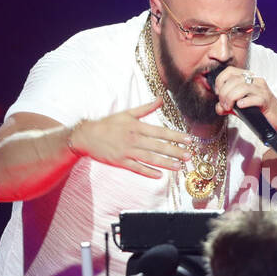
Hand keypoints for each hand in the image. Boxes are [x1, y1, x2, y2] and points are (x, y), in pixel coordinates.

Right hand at [72, 97, 191, 178]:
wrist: (87, 136)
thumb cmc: (108, 124)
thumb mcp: (127, 113)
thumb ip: (146, 108)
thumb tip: (161, 99)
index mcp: (137, 126)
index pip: (161, 132)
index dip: (176, 136)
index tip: (189, 140)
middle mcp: (134, 139)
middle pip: (158, 146)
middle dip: (175, 151)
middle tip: (189, 155)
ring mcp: (127, 151)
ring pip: (150, 158)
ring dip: (165, 163)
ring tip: (179, 166)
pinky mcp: (120, 161)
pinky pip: (136, 167)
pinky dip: (148, 171)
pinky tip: (159, 175)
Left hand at [212, 67, 276, 135]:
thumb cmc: (259, 112)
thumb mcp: (239, 107)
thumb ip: (227, 106)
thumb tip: (219, 107)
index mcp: (249, 78)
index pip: (230, 71)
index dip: (220, 81)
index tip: (217, 93)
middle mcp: (255, 81)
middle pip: (233, 80)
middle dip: (224, 93)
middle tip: (223, 104)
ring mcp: (262, 90)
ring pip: (241, 87)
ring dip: (230, 98)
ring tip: (229, 107)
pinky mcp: (266, 100)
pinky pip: (253, 98)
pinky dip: (244, 102)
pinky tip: (240, 106)